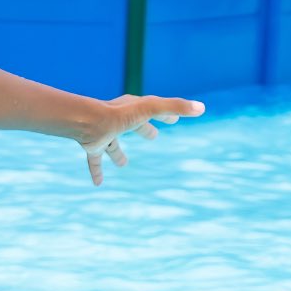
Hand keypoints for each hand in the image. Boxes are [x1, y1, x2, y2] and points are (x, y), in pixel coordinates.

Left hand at [77, 95, 203, 183]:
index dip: (165, 113)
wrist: (89, 122)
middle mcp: (118, 120)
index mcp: (132, 109)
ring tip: (123, 164)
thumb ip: (176, 106)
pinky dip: (96, 171)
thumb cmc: (121, 114)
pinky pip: (94, 161)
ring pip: (112, 145)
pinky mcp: (92, 146)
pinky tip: (98, 183)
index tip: (174, 118)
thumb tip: (202, 108)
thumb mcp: (152, 108)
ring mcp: (104, 133)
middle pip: (133, 125)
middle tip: (154, 136)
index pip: (152, 109)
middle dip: (144, 129)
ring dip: (117, 153)